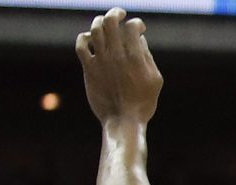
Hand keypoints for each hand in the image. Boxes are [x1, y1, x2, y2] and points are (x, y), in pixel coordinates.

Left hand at [76, 9, 163, 127]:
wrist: (123, 120)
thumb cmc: (143, 102)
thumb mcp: (155, 80)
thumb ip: (147, 57)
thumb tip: (139, 40)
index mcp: (134, 58)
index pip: (132, 28)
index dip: (136, 24)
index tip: (139, 28)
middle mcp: (116, 56)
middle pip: (110, 22)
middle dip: (116, 13)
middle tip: (119, 13)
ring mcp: (100, 61)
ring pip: (95, 30)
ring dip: (100, 22)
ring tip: (104, 23)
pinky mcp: (89, 68)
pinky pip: (81, 45)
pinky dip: (85, 37)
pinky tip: (90, 39)